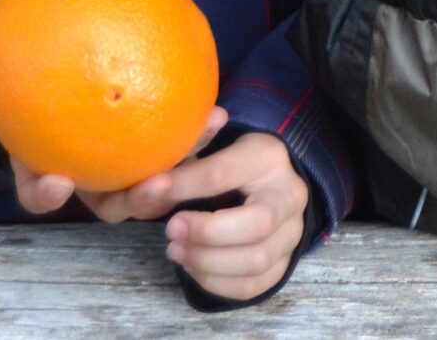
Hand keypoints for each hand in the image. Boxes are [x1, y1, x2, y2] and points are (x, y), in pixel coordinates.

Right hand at [0, 0, 229, 218]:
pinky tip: (216, 111)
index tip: (58, 183)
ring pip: (153, 186)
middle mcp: (88, 177)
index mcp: (44, 166)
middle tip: (153, 185)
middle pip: (110, 204)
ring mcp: (125, 170)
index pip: (38, 193)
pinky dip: (196, 134)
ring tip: (203, 137)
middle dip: (134, 202)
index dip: (45, 195)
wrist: (59, 75)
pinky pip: (177, 148)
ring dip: (182, 175)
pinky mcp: (155, 149)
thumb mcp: (3, 46)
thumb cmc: (27, 71)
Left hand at [150, 131, 310, 302]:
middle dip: (206, 233)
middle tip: (171, 230)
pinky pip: (252, 286)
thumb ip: (178, 166)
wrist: (266, 182)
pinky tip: (193, 266)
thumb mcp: (208, 150)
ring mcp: (291, 233)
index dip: (183, 186)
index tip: (149, 191)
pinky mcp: (284, 263)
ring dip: (208, 262)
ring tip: (176, 251)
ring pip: (256, 261)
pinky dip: (216, 282)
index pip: (223, 174)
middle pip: (257, 224)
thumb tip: (145, 191)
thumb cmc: (229, 164)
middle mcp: (289, 196)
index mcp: (267, 157)